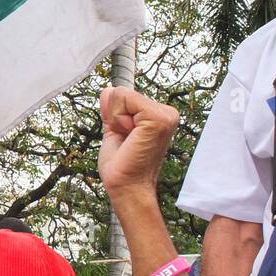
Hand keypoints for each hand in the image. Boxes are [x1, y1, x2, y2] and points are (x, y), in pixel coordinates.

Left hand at [97, 88, 177, 202]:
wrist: (126, 185)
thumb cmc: (122, 164)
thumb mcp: (114, 128)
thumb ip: (113, 109)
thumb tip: (108, 89)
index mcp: (158, 115)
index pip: (121, 94)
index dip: (112, 115)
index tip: (124, 136)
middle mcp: (166, 112)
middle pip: (119, 92)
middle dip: (113, 116)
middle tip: (126, 139)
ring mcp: (166, 114)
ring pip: (120, 94)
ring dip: (115, 119)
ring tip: (128, 138)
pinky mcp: (159, 118)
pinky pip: (124, 98)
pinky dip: (117, 118)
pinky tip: (130, 135)